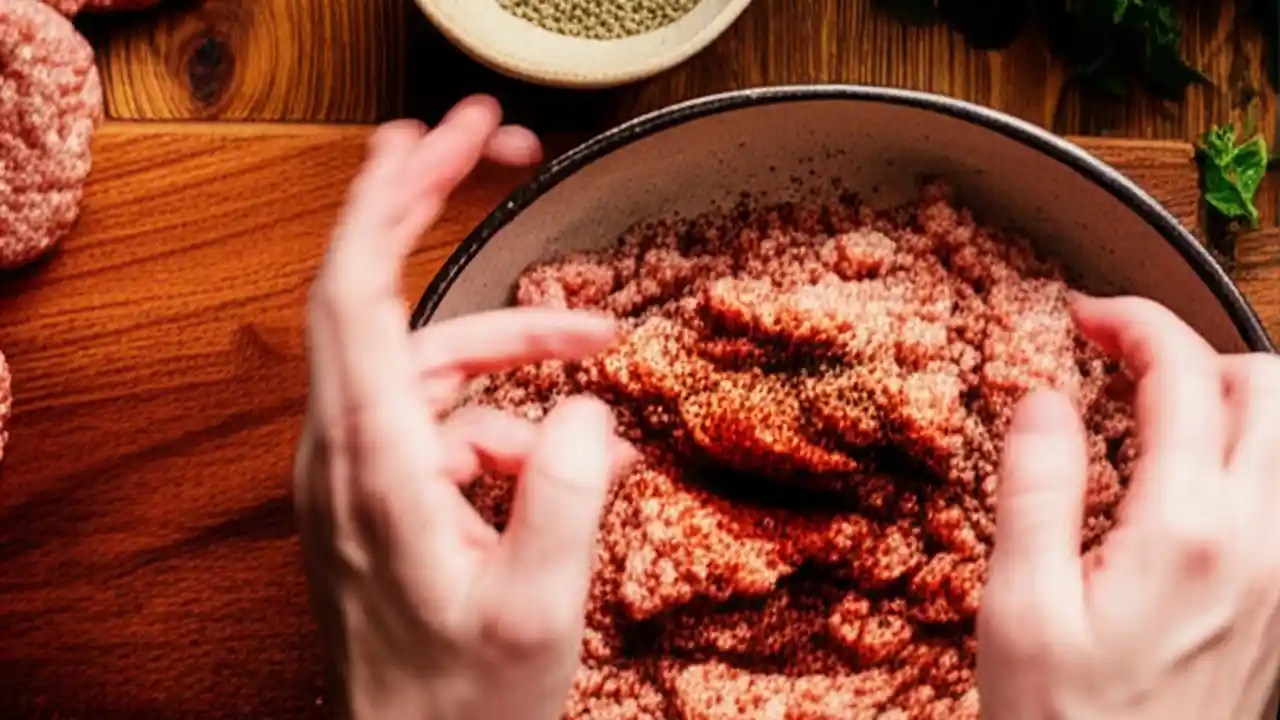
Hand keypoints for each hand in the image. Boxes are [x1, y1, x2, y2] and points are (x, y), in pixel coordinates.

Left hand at [294, 96, 632, 719]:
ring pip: (429, 361)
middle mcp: (346, 455)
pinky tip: (567, 452)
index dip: (391, 200)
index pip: (356, 295)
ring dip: (511, 343)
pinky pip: (443, 421)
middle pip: (378, 296)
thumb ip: (562, 499)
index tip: (440, 139)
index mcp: (371, 468)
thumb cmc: (460, 707)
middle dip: (433, 214)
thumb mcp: (532, 612)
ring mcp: (360, 473)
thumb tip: (586, 411)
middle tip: (498, 146)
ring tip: (595, 352)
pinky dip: (505, 414)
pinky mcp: (384, 494)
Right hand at [979, 295, 1279, 718]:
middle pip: (1269, 389)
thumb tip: (1043, 398)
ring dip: (1230, 399)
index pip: (1183, 377)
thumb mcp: (1020, 606)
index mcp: (1188, 532)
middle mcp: (1261, 544)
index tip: (1081, 315)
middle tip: (1119, 364)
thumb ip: (1037, 487)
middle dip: (1195, 350)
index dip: (1132, 323)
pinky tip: (1183, 481)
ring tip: (1153, 412)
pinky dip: (1246, 455)